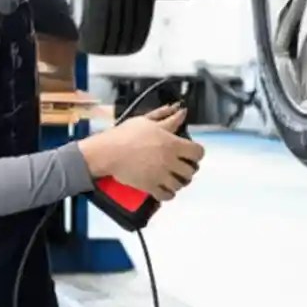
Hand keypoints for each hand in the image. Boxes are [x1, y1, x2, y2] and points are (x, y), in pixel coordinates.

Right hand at [78, 104, 205, 200]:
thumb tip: (181, 111)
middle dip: (188, 168)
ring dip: (179, 181)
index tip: (191, 153)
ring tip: (173, 177)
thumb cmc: (125, 135)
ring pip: (180, 184)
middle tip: (181, 166)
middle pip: (191, 170)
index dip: (196, 153)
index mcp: (172, 143)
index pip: (197, 153)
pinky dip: (168, 193)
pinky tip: (165, 188)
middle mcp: (170, 161)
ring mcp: (161, 175)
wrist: (108, 152)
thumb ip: (167, 117)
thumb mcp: (147, 121)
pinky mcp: (151, 186)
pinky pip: (167, 195)